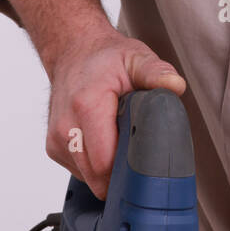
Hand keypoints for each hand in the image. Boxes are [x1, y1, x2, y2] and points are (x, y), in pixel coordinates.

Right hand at [45, 25, 186, 199]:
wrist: (73, 52)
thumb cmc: (104, 58)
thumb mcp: (136, 58)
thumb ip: (157, 73)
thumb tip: (175, 86)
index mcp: (87, 106)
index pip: (105, 162)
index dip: (130, 171)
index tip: (148, 167)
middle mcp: (66, 126)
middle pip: (97, 176)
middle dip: (123, 173)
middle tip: (140, 154)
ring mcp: (57, 140)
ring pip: (89, 178)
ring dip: (109, 169)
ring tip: (121, 140)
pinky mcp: (54, 148)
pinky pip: (81, 171)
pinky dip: (96, 164)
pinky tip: (105, 141)